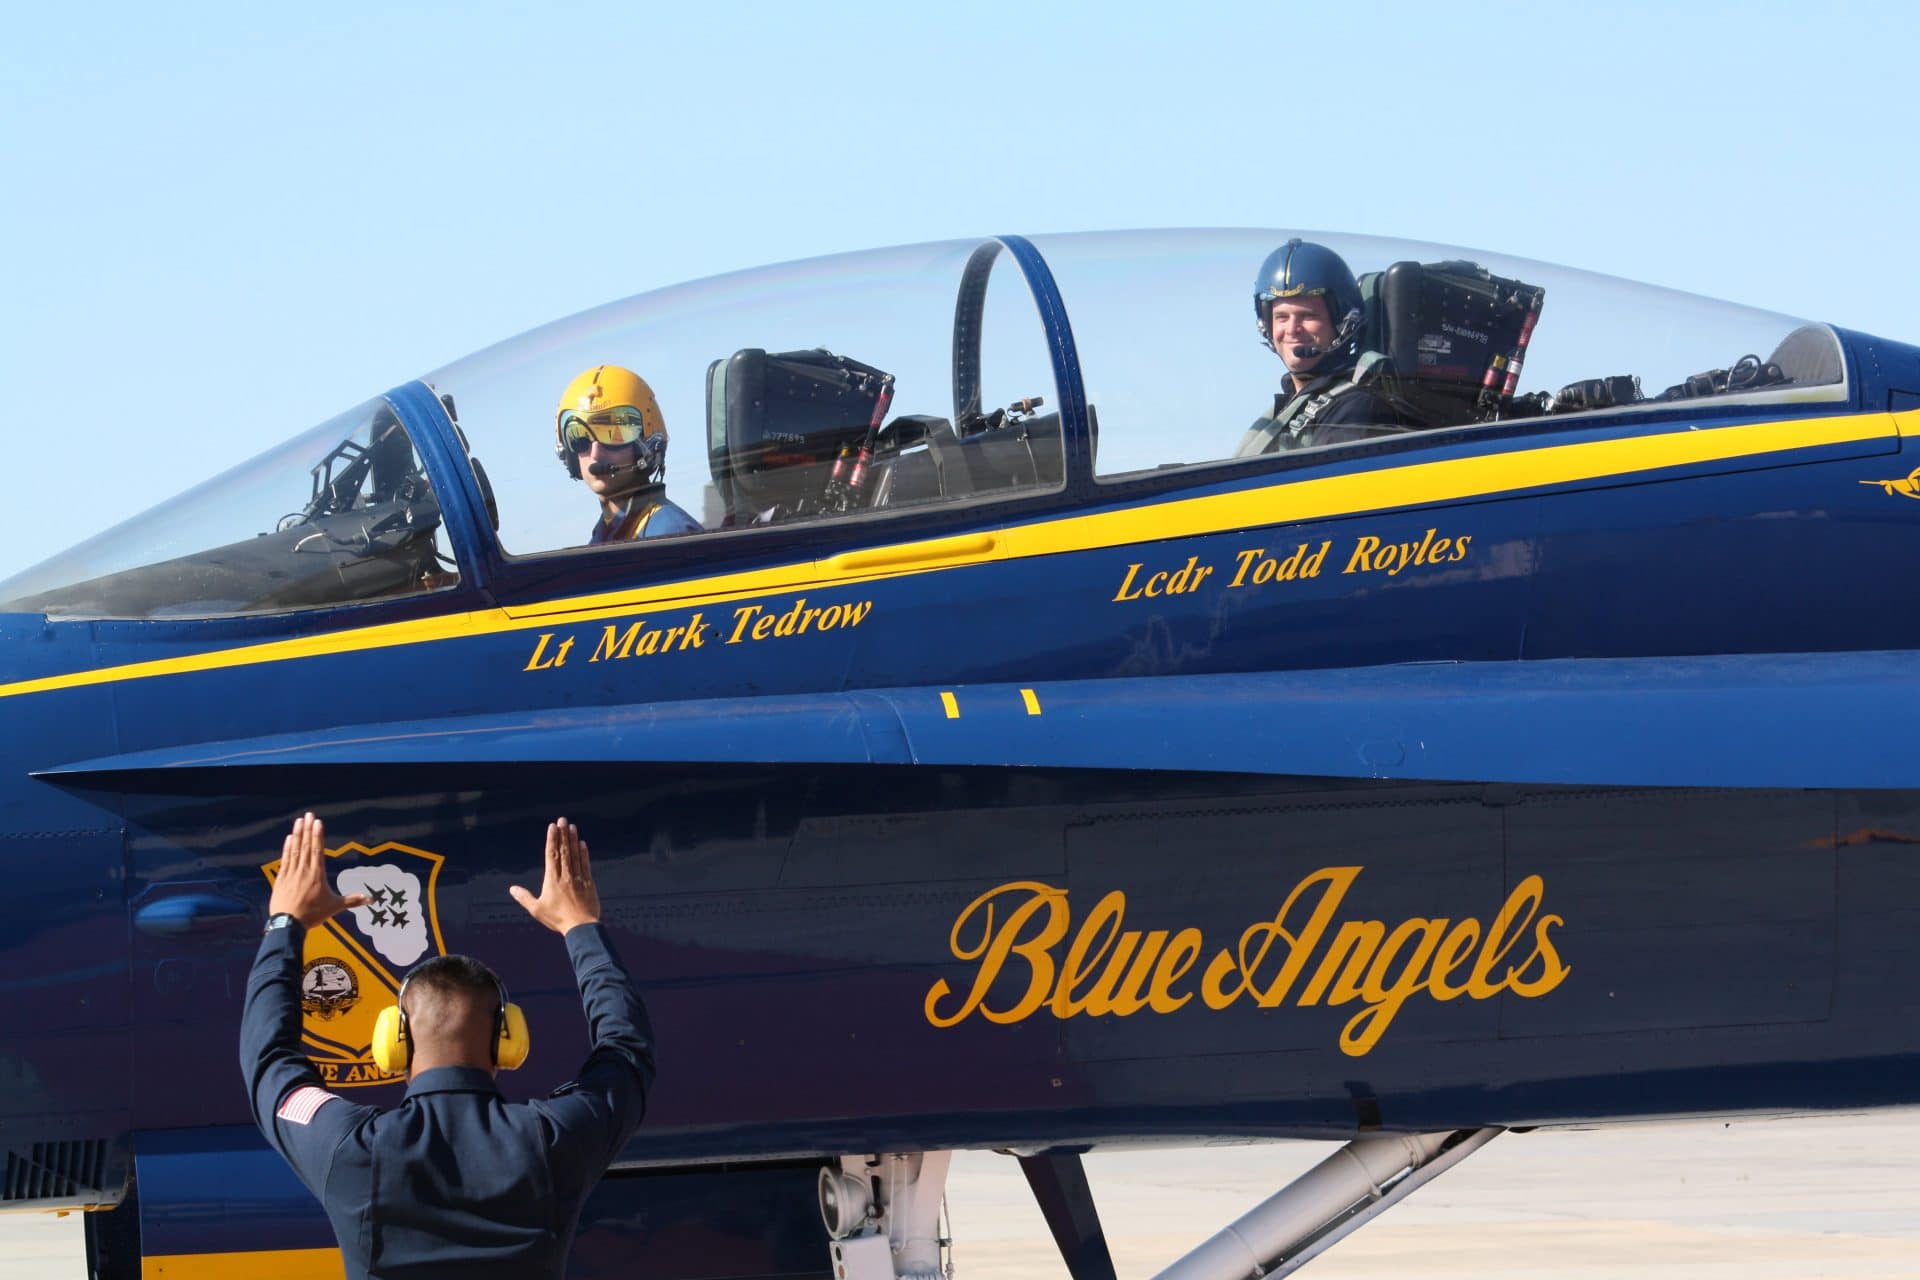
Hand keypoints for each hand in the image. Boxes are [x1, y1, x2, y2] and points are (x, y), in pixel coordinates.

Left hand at [269, 813, 369, 928]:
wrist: (288, 924)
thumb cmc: (312, 915)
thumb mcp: (334, 907)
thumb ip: (352, 900)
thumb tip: (371, 899)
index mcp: (317, 874)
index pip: (317, 850)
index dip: (317, 835)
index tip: (318, 822)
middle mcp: (304, 870)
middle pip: (306, 846)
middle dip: (308, 829)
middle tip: (309, 815)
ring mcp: (291, 873)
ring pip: (295, 849)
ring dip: (297, 834)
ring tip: (299, 821)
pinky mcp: (281, 878)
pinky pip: (285, 859)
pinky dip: (287, 848)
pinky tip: (289, 838)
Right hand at [510, 818, 601, 933]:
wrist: (581, 927)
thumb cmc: (557, 919)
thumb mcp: (537, 910)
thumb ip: (524, 897)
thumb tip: (512, 889)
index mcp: (552, 880)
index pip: (551, 855)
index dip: (552, 840)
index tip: (552, 827)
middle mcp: (565, 875)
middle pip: (564, 851)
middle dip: (563, 834)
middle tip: (562, 819)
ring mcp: (578, 878)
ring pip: (575, 855)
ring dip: (573, 840)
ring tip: (572, 826)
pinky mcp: (588, 883)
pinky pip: (585, 864)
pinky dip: (584, 853)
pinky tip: (582, 844)